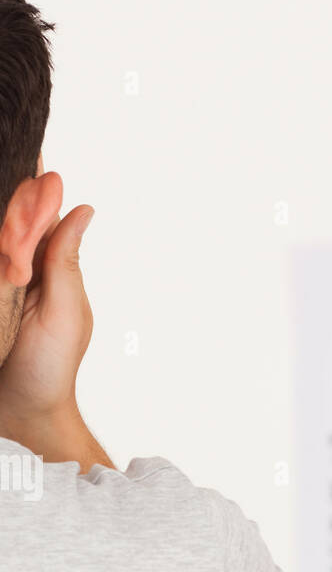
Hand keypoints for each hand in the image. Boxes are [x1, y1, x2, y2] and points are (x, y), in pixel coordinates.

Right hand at [0, 198, 94, 447]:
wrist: (21, 411)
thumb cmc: (51, 369)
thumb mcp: (66, 313)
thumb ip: (66, 262)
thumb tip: (83, 208)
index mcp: (52, 266)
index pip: (41, 213)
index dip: (34, 189)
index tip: (33, 160)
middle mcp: (24, 268)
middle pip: (11, 220)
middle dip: (13, 211)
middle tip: (18, 225)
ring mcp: (0, 282)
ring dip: (2, 230)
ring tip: (14, 263)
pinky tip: (0, 252)